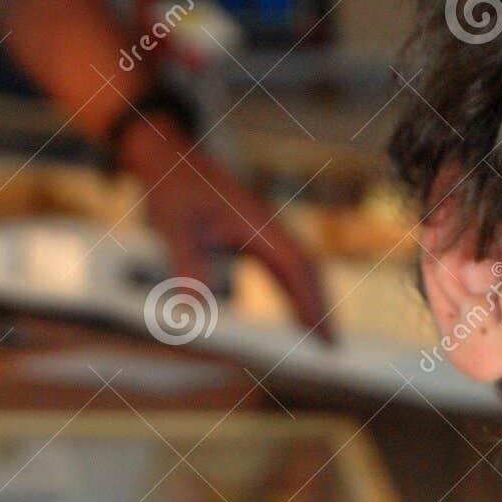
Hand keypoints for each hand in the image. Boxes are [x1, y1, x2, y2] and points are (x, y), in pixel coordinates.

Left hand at [120, 113, 333, 341]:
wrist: (169, 157)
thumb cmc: (172, 189)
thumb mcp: (173, 225)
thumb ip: (186, 263)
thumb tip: (194, 306)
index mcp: (259, 224)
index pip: (295, 266)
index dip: (309, 300)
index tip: (320, 330)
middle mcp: (269, 226)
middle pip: (308, 268)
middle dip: (321, 305)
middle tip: (332, 343)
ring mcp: (265, 229)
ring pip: (300, 267)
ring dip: (313, 298)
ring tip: (321, 333)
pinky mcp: (256, 233)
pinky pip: (285, 265)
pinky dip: (295, 289)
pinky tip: (295, 309)